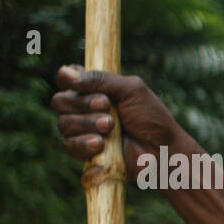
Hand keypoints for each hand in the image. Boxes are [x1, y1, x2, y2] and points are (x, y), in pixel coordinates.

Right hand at [51, 65, 183, 181]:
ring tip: (111, 127)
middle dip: (83, 104)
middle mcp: (84, 109)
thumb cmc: (152, 118)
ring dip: (88, 124)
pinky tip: (101, 144)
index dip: (68, 80)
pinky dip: (84, 143)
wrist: (163, 150)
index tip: (80, 83)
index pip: (65, 79)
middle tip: (107, 107)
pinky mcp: (85, 152)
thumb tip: (64, 71)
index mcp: (94, 89)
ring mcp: (83, 131)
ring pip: (64, 123)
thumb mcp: (131, 90)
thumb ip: (100, 79)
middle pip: (60, 101)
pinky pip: (69, 145)